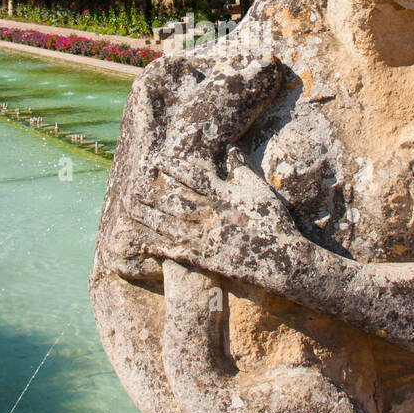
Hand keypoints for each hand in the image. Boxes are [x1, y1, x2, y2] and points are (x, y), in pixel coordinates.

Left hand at [124, 145, 298, 279]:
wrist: (284, 262)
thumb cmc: (275, 223)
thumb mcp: (262, 192)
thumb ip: (243, 171)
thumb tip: (231, 149)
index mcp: (226, 198)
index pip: (195, 178)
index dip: (175, 168)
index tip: (158, 159)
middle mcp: (213, 216)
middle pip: (175, 201)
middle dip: (152, 192)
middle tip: (131, 183)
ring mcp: (207, 239)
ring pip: (169, 225)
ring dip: (147, 215)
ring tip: (129, 206)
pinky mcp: (204, 259)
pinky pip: (175, 251)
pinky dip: (155, 246)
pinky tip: (139, 241)